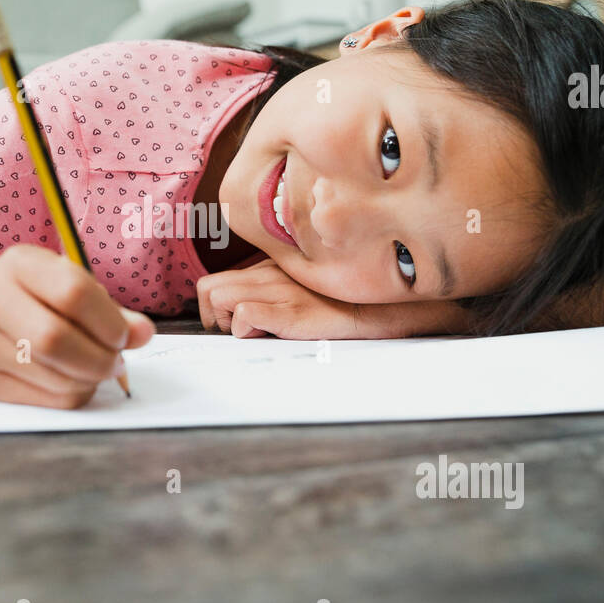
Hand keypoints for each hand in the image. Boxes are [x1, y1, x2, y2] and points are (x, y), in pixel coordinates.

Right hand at [0, 245, 154, 407]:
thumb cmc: (25, 296)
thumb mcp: (60, 283)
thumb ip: (106, 307)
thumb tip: (143, 334)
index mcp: (19, 264)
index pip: (73, 292)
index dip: (109, 321)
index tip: (125, 335)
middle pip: (56, 338)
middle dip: (100, 358)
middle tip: (117, 362)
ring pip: (51, 374)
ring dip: (90, 379)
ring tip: (98, 370)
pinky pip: (43, 398)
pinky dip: (72, 394)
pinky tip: (75, 381)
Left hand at [196, 257, 470, 339]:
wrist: (396, 306)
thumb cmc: (354, 304)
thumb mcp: (312, 290)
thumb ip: (281, 292)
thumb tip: (250, 314)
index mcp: (273, 267)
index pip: (216, 281)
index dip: (216, 308)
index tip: (232, 324)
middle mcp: (271, 273)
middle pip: (208, 288)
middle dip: (214, 317)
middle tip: (238, 332)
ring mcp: (281, 290)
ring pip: (218, 297)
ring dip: (227, 322)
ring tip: (254, 332)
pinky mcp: (294, 311)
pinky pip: (246, 314)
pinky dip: (246, 328)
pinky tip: (267, 335)